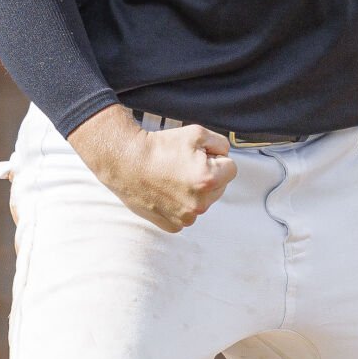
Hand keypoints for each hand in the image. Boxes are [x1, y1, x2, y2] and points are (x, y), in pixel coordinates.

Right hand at [68, 106, 237, 232]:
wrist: (126, 162)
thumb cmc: (159, 147)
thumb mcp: (197, 133)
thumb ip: (221, 144)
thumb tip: (225, 157)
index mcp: (209, 180)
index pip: (231, 168)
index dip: (215, 157)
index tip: (198, 155)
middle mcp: (199, 204)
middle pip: (220, 186)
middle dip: (208, 174)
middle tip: (184, 164)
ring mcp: (185, 218)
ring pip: (204, 200)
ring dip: (196, 190)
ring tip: (173, 177)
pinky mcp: (172, 225)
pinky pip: (188, 213)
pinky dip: (181, 204)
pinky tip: (167, 191)